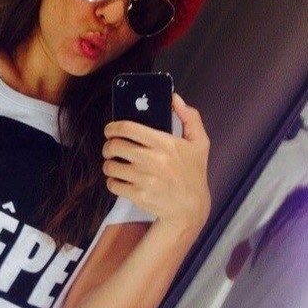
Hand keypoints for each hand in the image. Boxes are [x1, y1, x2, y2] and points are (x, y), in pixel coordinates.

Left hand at [102, 93, 210, 235]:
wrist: (191, 209)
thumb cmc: (193, 173)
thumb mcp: (200, 143)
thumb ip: (189, 117)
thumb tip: (173, 97)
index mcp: (165, 143)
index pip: (128, 128)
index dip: (113, 127)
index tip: (110, 130)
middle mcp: (154, 160)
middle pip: (114, 146)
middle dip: (108, 146)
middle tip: (111, 148)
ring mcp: (145, 179)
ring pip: (110, 166)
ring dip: (109, 164)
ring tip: (116, 164)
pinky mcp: (138, 195)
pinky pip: (112, 184)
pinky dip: (113, 181)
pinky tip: (121, 180)